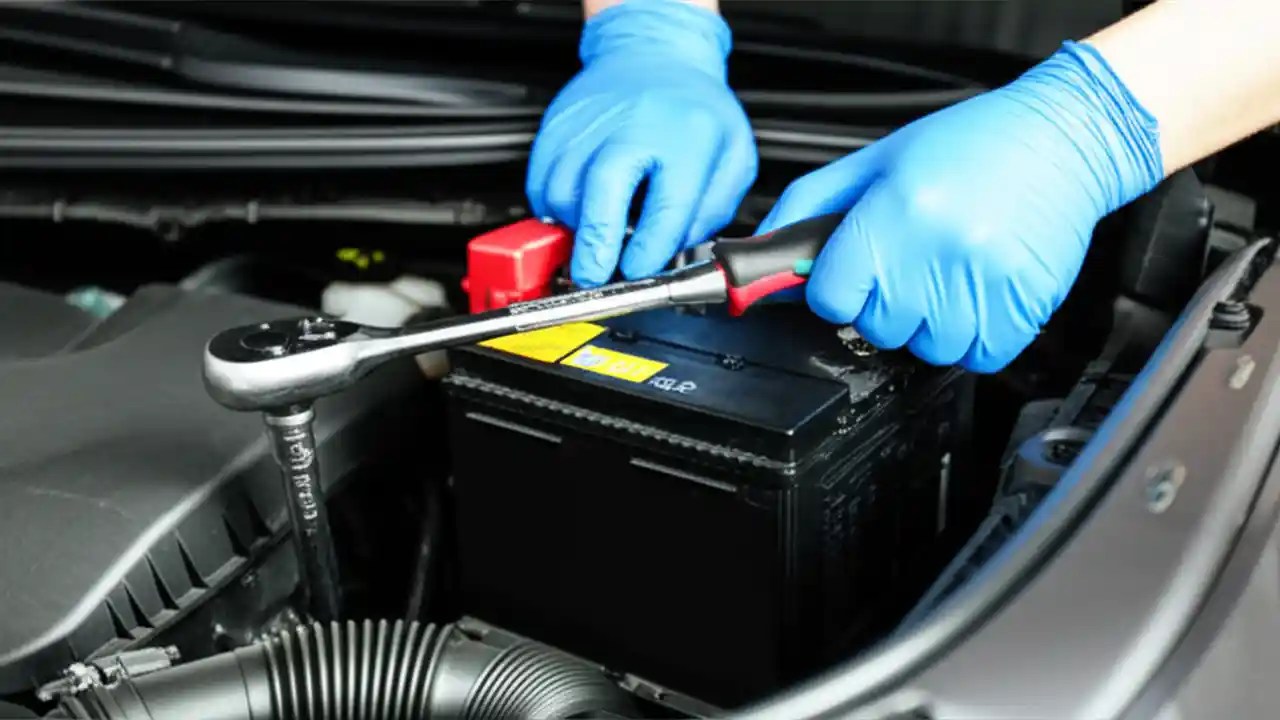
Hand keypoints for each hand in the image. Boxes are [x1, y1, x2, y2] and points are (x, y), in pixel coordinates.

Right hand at [526, 0, 756, 286]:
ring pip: (563, 192)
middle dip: (594, 244)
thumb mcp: (732, 159)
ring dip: (574, 226)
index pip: (667, 207)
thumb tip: (677, 253)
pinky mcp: (558, 124)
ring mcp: (590, 122)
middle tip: (592, 275)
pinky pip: (540, 181)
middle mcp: (634, 126)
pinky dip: (553, 207)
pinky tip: (578, 208)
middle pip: (602, 190)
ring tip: (595, 231)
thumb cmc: (693, 110)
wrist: (654, 54)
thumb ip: (711, 212)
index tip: (640, 270)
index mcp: (688, 137)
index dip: (649, 250)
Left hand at [757, 41, 1163, 371]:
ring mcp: (983, 286)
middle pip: (877, 328)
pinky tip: (977, 293)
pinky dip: (973, 336)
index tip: (855, 273)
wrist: (1062, 139)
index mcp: (894, 214)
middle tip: (912, 263)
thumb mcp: (872, 163)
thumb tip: (761, 258)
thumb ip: (807, 210)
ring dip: (930, 324)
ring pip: (926, 349)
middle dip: (885, 304)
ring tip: (948, 274)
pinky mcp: (1023, 308)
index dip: (838, 288)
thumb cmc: (967, 146)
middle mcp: (938, 253)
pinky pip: (977, 358)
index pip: (831, 298)